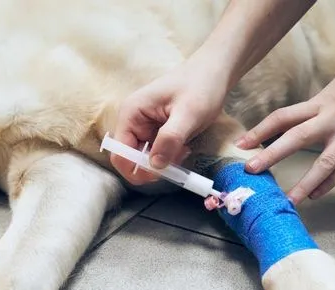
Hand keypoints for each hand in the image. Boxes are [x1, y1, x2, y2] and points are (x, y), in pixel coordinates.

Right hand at [111, 56, 229, 184]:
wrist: (215, 72)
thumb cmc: (201, 86)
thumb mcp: (188, 114)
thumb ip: (170, 139)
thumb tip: (155, 165)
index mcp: (131, 114)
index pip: (119, 154)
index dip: (136, 169)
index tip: (161, 172)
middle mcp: (132, 122)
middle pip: (130, 159)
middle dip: (152, 167)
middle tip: (178, 159)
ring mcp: (143, 127)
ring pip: (144, 159)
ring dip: (163, 163)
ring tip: (184, 150)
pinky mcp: (155, 132)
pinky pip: (156, 153)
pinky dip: (169, 157)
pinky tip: (184, 147)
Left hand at [236, 42, 334, 204]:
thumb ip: (325, 104)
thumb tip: (309, 119)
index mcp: (324, 99)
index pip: (284, 116)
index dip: (260, 131)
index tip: (241, 144)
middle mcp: (334, 115)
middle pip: (294, 137)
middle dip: (270, 155)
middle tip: (249, 171)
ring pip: (323, 161)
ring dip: (303, 182)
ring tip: (287, 200)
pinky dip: (330, 183)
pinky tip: (316, 195)